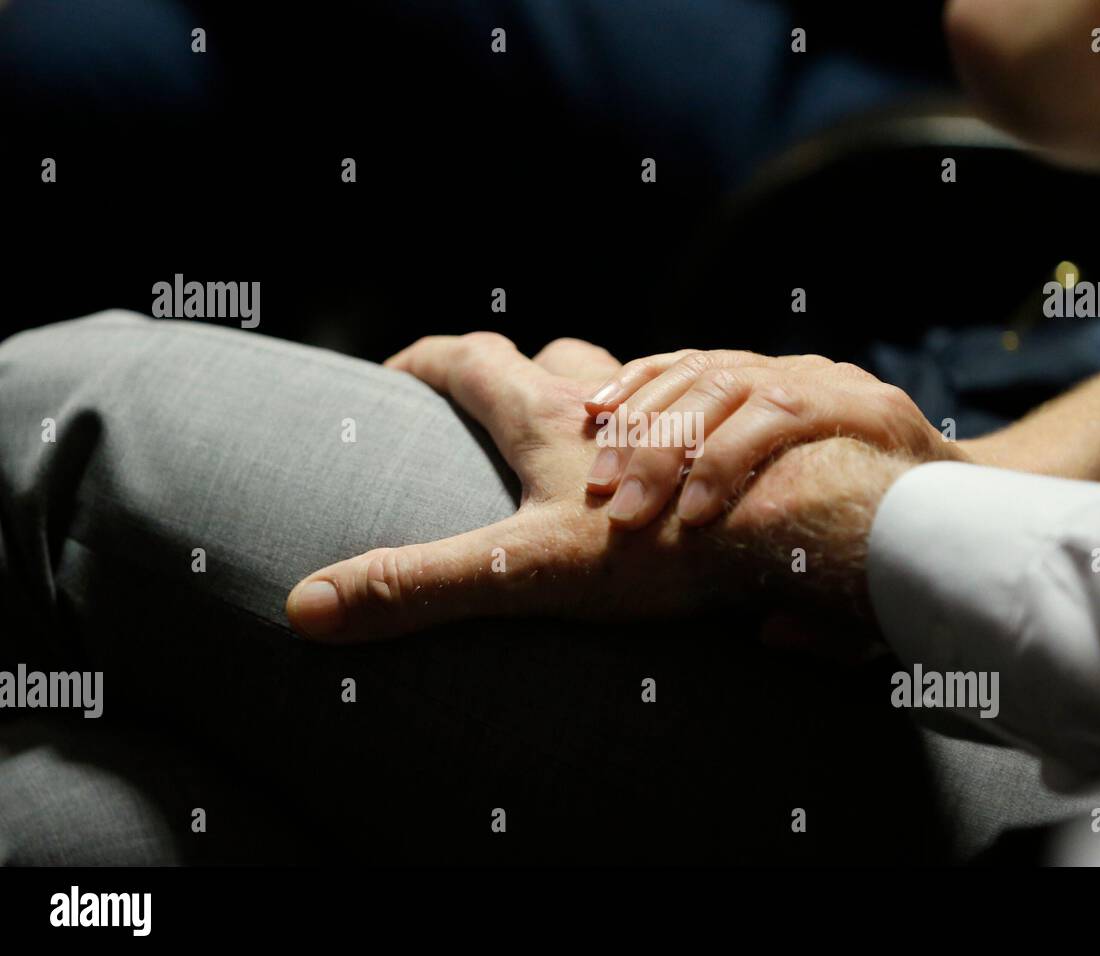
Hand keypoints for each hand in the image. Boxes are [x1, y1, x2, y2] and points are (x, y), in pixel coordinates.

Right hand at [284, 334, 914, 641]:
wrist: (788, 524)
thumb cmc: (657, 548)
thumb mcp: (518, 570)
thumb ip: (415, 585)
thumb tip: (304, 606)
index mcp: (549, 419)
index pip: (469, 361)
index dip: (425, 360)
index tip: (394, 372)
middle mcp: (614, 399)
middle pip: (553, 356)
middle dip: (515, 372)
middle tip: (495, 409)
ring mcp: (680, 410)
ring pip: (630, 377)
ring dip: (600, 396)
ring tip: (589, 442)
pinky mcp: (734, 433)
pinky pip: (697, 410)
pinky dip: (673, 428)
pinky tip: (682, 471)